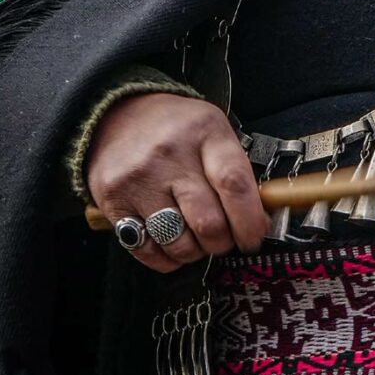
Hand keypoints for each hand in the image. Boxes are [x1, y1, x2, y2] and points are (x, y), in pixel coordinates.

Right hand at [87, 93, 268, 272]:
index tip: (254, 236)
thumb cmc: (176, 129)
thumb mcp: (214, 131)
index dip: (250, 221)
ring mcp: (139, 179)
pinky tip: (172, 244)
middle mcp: (170, 155)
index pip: (235, 185)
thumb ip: (237, 171)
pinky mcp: (113, 201)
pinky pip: (146, 250)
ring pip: (179, 242)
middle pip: (208, 222)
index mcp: (205, 132)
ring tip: (197, 239)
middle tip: (226, 239)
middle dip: (224, 242)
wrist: (118, 115)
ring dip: (196, 252)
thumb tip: (261, 220)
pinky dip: (167, 258)